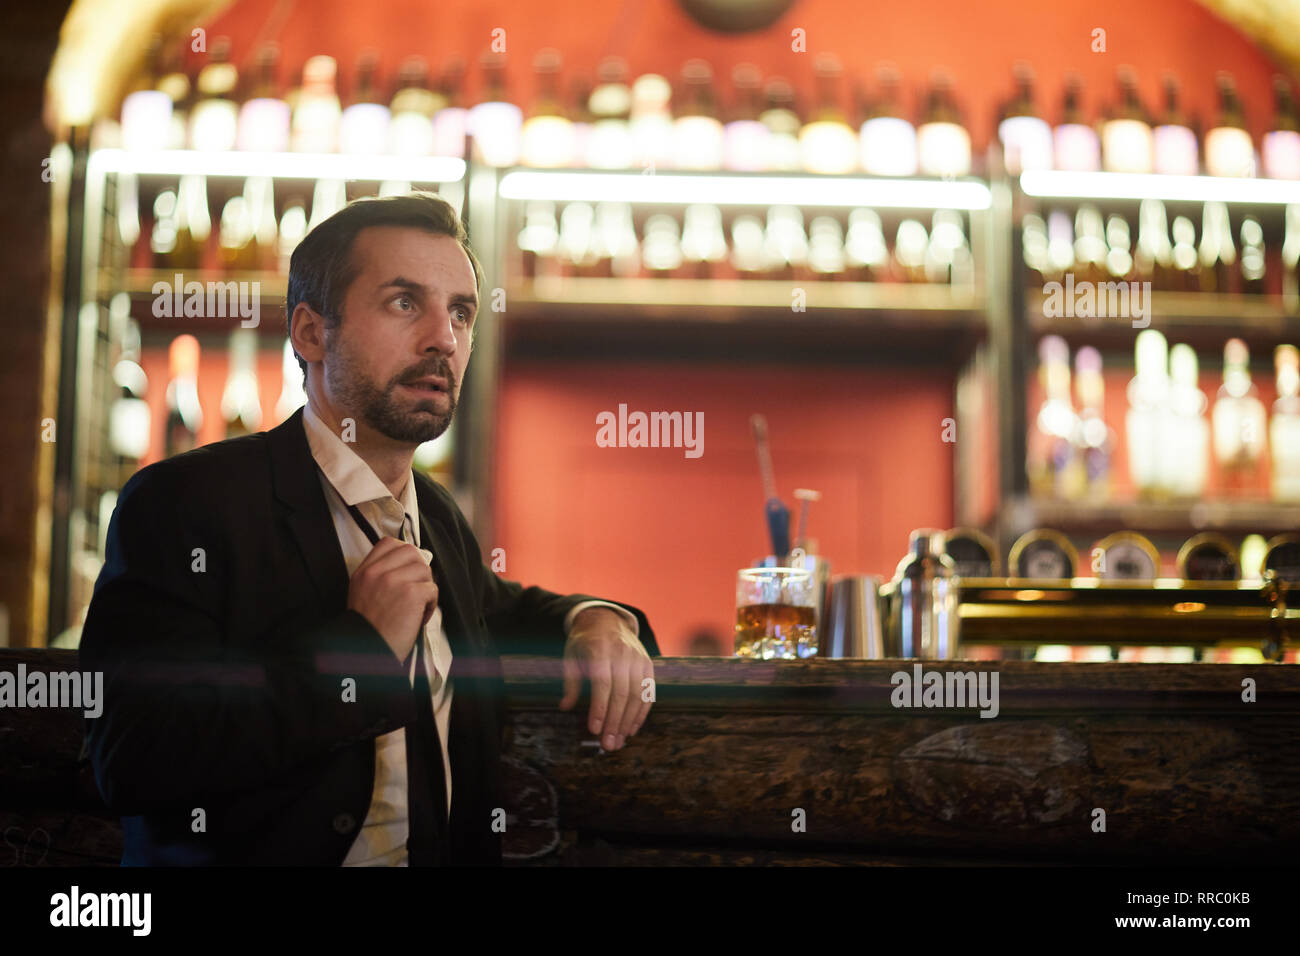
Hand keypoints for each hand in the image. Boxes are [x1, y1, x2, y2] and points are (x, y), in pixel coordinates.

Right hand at [347, 537, 436, 662]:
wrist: (367, 652)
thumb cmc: (369, 630)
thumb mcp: (362, 594)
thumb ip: (379, 576)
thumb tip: (409, 565)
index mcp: (364, 572)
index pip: (388, 544)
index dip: (403, 554)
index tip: (407, 570)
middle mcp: (378, 572)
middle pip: (411, 551)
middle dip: (419, 569)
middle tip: (416, 588)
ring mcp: (394, 581)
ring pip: (425, 570)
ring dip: (426, 589)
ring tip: (417, 607)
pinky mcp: (412, 593)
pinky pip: (432, 588)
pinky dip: (431, 605)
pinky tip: (420, 617)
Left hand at [559, 607, 652, 751]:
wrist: (607, 619)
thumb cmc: (585, 642)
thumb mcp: (571, 655)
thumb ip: (570, 682)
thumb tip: (564, 707)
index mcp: (600, 649)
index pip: (602, 683)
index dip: (599, 708)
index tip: (594, 730)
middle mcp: (622, 652)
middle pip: (621, 693)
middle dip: (615, 722)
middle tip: (607, 745)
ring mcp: (638, 658)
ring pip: (637, 695)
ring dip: (628, 722)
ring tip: (618, 742)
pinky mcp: (648, 664)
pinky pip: (648, 692)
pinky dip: (641, 713)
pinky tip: (632, 729)